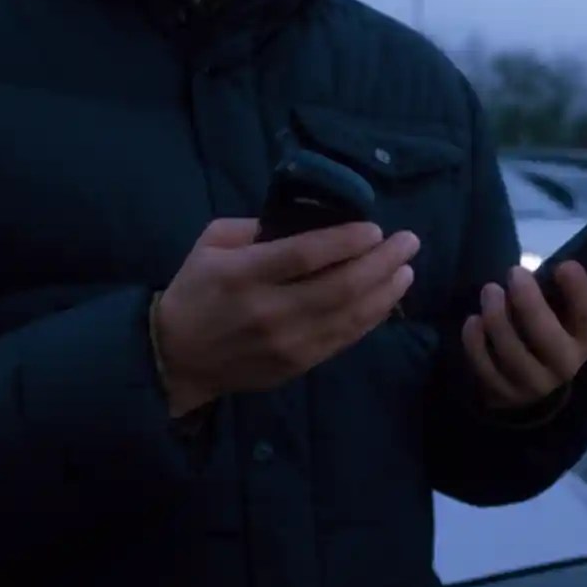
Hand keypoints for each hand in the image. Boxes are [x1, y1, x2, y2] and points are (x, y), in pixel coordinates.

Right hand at [155, 218, 419, 416]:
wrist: (177, 358)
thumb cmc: (195, 290)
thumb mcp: (210, 244)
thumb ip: (254, 228)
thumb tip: (305, 221)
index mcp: (244, 275)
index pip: (306, 255)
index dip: (346, 241)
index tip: (375, 229)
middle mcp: (270, 311)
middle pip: (340, 286)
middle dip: (382, 262)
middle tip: (409, 242)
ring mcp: (287, 343)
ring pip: (349, 316)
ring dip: (386, 292)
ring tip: (407, 270)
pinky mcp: (297, 365)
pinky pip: (344, 339)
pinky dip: (371, 318)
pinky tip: (387, 299)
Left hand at [461, 261, 586, 409]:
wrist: (533, 380)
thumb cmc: (555, 331)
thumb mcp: (575, 312)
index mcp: (586, 340)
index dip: (579, 291)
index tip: (564, 265)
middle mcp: (564, 365)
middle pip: (547, 337)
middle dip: (529, 302)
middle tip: (515, 273)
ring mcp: (533, 383)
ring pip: (513, 353)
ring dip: (497, 318)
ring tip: (490, 291)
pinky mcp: (503, 393)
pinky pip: (485, 368)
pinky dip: (476, 344)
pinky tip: (473, 321)